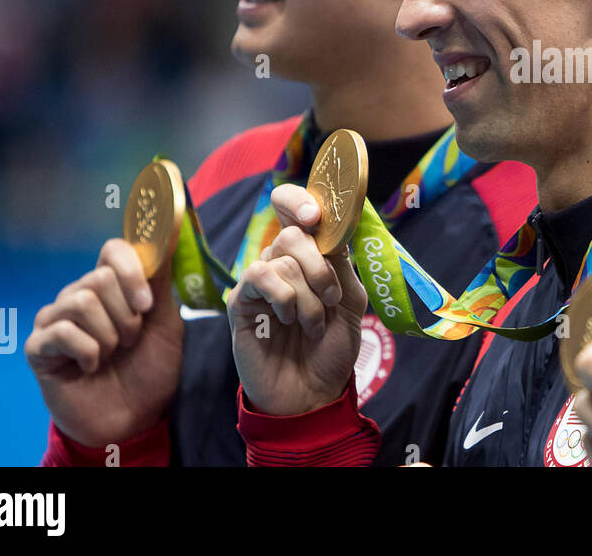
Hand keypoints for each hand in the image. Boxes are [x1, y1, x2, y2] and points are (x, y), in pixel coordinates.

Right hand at [25, 238, 182, 447]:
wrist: (134, 417)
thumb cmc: (150, 369)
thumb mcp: (166, 322)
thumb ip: (160, 280)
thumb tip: (166, 231)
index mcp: (112, 286)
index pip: (112, 249)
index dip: (131, 270)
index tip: (147, 304)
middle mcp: (79, 296)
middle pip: (98, 278)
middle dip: (126, 315)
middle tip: (130, 341)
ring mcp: (55, 320)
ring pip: (81, 302)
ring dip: (110, 335)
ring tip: (113, 355)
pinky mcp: (38, 347)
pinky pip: (62, 332)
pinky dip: (88, 352)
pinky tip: (91, 367)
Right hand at [228, 183, 367, 416]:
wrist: (312, 392)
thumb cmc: (332, 348)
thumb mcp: (351, 302)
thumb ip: (341, 262)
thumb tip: (333, 226)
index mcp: (309, 256)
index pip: (294, 208)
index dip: (300, 200)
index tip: (317, 217)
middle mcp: (282, 262)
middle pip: (292, 231)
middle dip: (319, 265)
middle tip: (332, 298)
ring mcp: (260, 282)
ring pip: (281, 256)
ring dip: (308, 295)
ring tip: (314, 324)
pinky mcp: (241, 301)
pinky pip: (259, 275)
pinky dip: (284, 297)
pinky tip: (289, 321)